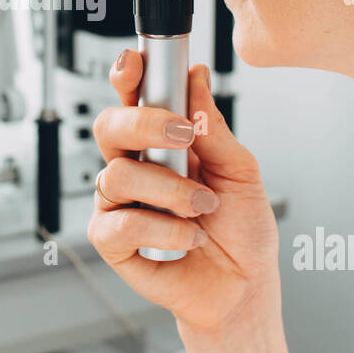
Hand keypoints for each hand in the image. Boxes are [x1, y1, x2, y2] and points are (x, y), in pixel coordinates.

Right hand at [89, 51, 284, 334]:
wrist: (244, 289)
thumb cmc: (242, 232)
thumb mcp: (240, 171)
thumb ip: (215, 127)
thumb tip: (196, 77)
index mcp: (161, 144)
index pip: (133, 100)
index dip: (127, 77)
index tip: (136, 63)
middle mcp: (135, 169)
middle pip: (108, 127)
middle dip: (143, 123)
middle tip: (184, 135)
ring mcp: (119, 205)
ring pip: (116, 175)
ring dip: (170, 189)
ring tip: (203, 208)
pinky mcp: (113, 243)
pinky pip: (120, 223)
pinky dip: (163, 229)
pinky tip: (188, 238)